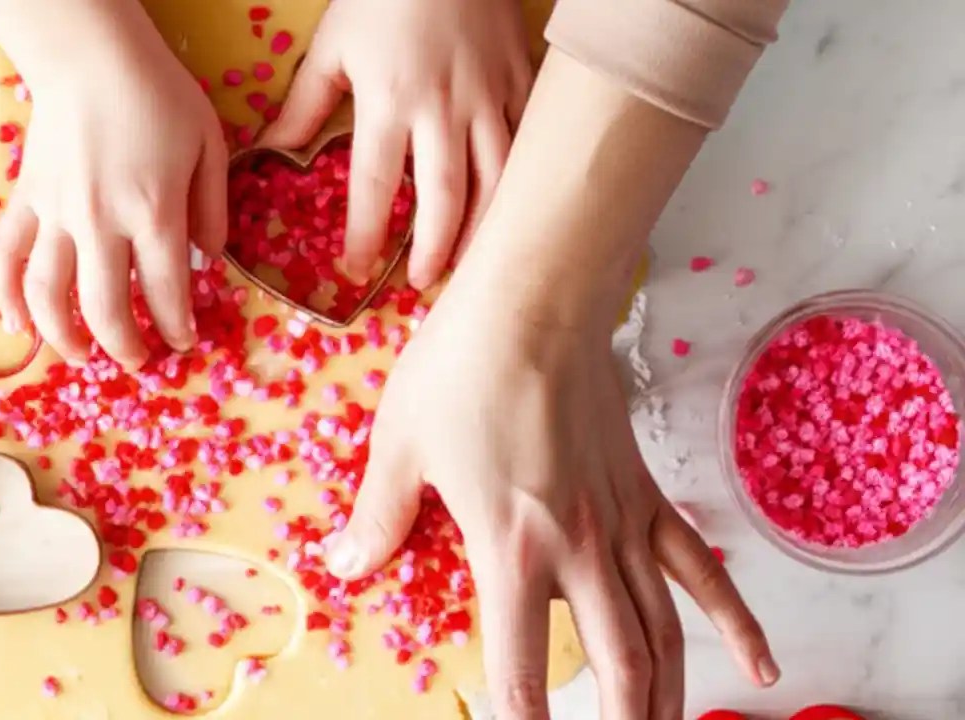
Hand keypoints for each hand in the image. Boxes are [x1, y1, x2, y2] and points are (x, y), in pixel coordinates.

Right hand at [0, 0, 226, 368]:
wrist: (92, 56)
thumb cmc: (159, 97)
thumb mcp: (210, 146)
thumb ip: (213, 210)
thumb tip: (208, 262)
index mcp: (154, 211)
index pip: (166, 291)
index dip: (178, 327)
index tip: (184, 341)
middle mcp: (101, 222)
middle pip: (106, 308)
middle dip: (125, 346)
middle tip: (139, 360)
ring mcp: (55, 214)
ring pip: (49, 293)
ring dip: (62, 336)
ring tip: (80, 356)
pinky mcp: (25, 201)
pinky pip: (5, 257)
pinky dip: (4, 295)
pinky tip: (16, 325)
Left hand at [259, 0, 532, 289]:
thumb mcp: (333, 44)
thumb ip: (304, 103)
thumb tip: (273, 151)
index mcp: (389, 102)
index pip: (373, 186)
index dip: (364, 234)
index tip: (354, 268)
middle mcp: (443, 109)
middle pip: (443, 198)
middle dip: (431, 250)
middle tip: (418, 284)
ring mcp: (489, 99)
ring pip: (496, 181)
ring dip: (482, 230)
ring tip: (468, 264)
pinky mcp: (521, 84)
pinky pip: (528, 146)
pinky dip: (521, 186)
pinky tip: (513, 214)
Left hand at [326, 275, 778, 718]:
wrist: (535, 300)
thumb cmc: (462, 367)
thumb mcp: (400, 445)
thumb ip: (380, 517)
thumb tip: (345, 566)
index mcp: (511, 547)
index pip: (521, 667)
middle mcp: (578, 549)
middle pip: (616, 665)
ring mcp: (623, 523)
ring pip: (664, 632)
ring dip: (669, 694)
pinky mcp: (647, 494)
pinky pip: (699, 568)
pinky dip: (735, 621)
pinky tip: (761, 668)